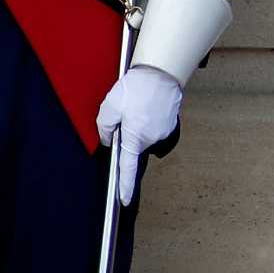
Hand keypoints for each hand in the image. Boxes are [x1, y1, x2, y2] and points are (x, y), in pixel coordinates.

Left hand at [96, 64, 184, 205]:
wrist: (161, 72)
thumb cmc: (136, 89)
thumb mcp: (109, 108)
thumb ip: (104, 129)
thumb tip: (108, 140)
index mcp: (135, 138)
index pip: (127, 168)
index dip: (124, 186)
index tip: (123, 200)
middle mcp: (152, 139)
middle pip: (133, 145)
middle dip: (125, 134)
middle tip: (122, 114)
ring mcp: (163, 131)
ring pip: (142, 134)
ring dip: (136, 124)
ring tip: (136, 104)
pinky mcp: (169, 123)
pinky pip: (152, 126)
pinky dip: (147, 118)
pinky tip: (146, 104)